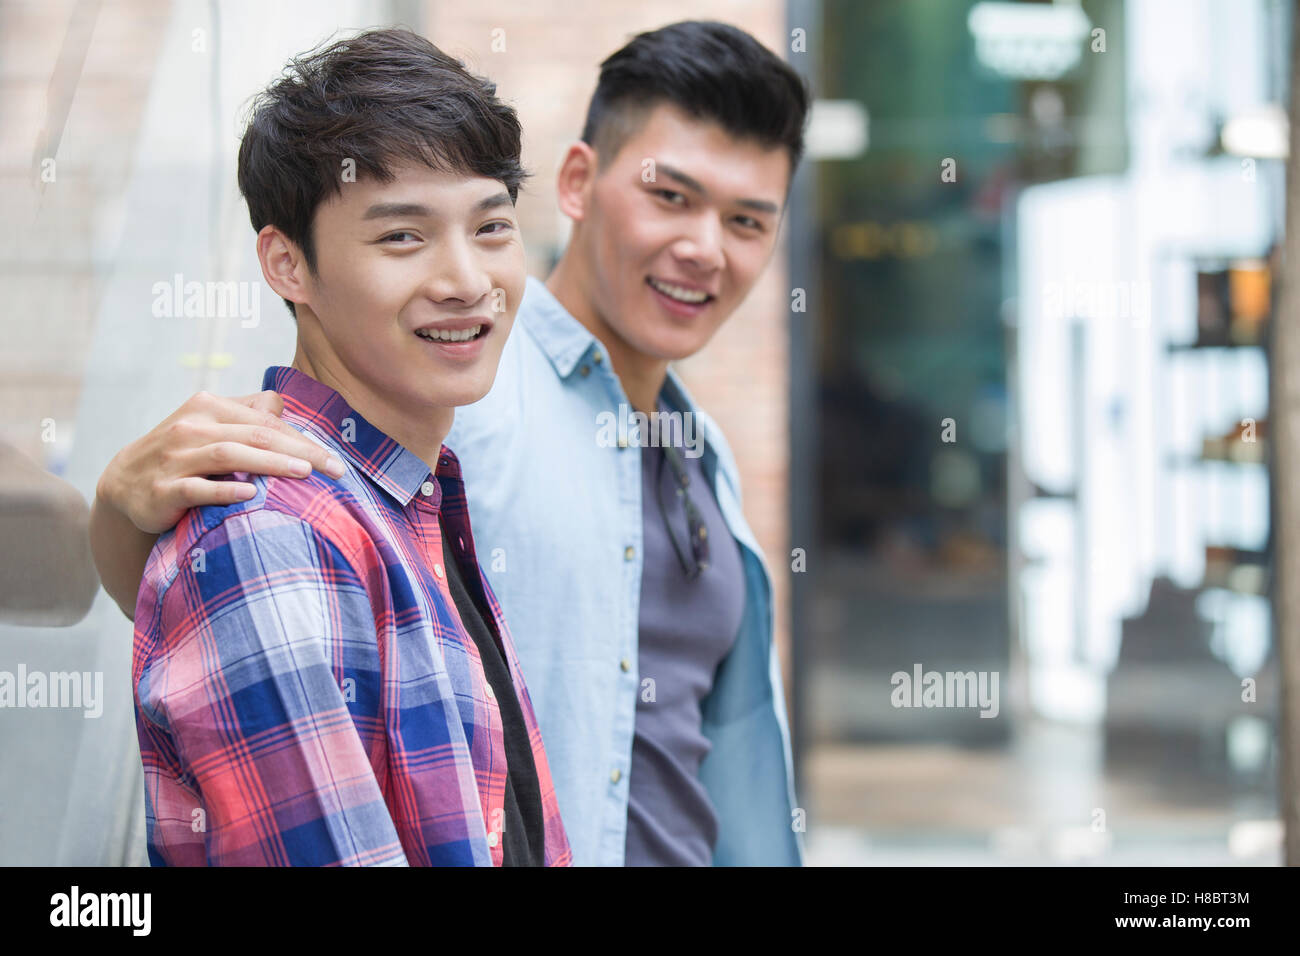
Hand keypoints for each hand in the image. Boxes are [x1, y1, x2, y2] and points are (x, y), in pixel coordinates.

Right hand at [97, 390, 345, 533]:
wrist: (125, 483)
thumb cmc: (182, 453)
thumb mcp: (209, 425)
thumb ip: (244, 413)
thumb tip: (280, 404)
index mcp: (207, 407)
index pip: (266, 421)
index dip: (303, 439)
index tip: (335, 460)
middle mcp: (191, 427)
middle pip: (254, 435)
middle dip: (299, 451)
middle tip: (334, 469)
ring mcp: (175, 458)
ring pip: (229, 456)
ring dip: (269, 464)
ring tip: (304, 473)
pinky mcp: (163, 489)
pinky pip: (197, 488)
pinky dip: (225, 490)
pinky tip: (251, 495)